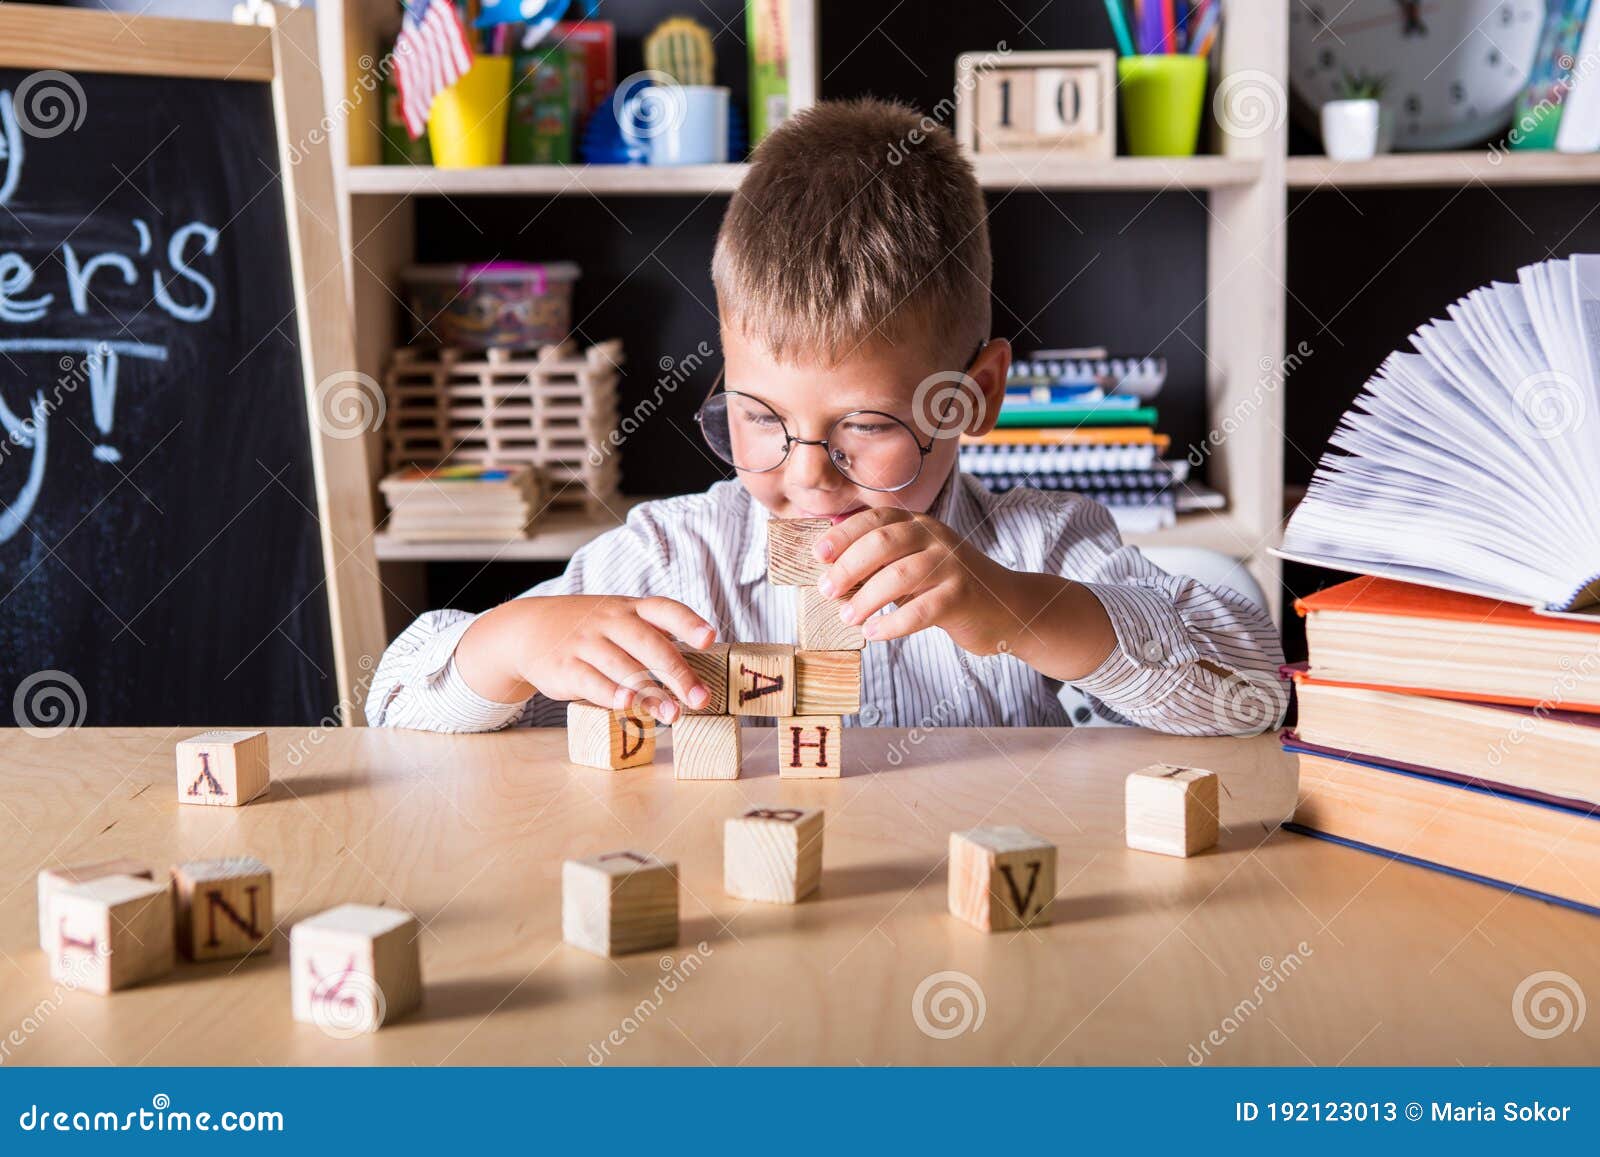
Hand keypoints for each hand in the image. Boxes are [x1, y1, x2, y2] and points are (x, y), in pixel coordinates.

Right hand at [455, 595, 716, 721]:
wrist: (527, 629)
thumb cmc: (589, 630)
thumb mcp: (620, 620)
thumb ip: (654, 637)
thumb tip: (697, 671)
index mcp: (631, 609)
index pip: (664, 609)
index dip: (688, 623)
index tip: (709, 638)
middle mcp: (611, 622)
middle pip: (650, 645)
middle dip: (678, 673)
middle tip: (700, 699)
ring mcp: (587, 644)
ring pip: (624, 668)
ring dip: (651, 693)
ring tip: (674, 714)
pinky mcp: (566, 667)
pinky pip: (591, 681)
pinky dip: (610, 694)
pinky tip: (626, 705)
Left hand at [814, 508, 1017, 653]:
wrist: (1006, 606)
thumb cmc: (947, 587)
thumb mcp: (915, 564)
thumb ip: (881, 562)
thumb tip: (830, 571)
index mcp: (919, 524)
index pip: (876, 519)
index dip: (843, 534)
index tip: (819, 555)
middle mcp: (935, 537)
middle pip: (883, 542)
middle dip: (849, 567)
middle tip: (827, 591)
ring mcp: (950, 565)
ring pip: (900, 576)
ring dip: (866, 598)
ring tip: (848, 617)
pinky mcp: (961, 596)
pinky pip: (921, 609)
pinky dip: (892, 623)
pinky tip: (874, 633)